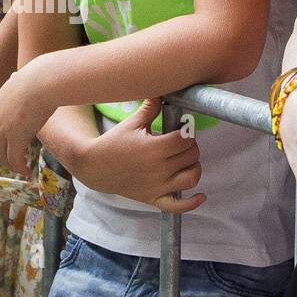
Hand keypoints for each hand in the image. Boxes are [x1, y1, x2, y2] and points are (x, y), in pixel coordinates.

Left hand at [0, 60, 56, 174]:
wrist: (41, 81)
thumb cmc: (36, 77)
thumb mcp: (19, 79)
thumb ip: (15, 82)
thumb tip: (15, 76)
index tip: (2, 142)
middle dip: (4, 152)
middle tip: (15, 159)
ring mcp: (4, 129)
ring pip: (3, 155)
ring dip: (12, 164)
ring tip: (22, 169)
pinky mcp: (16, 138)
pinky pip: (15, 159)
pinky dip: (20, 168)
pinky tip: (28, 171)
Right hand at [69, 98, 204, 213]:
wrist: (95, 166)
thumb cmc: (113, 142)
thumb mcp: (131, 123)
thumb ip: (150, 108)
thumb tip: (161, 91)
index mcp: (155, 148)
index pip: (186, 140)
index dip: (187, 132)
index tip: (181, 129)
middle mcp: (160, 169)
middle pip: (191, 157)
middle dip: (190, 146)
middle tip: (180, 141)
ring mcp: (158, 186)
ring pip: (191, 178)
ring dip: (194, 167)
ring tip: (186, 160)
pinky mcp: (155, 199)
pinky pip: (179, 206)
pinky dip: (193, 203)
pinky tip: (201, 196)